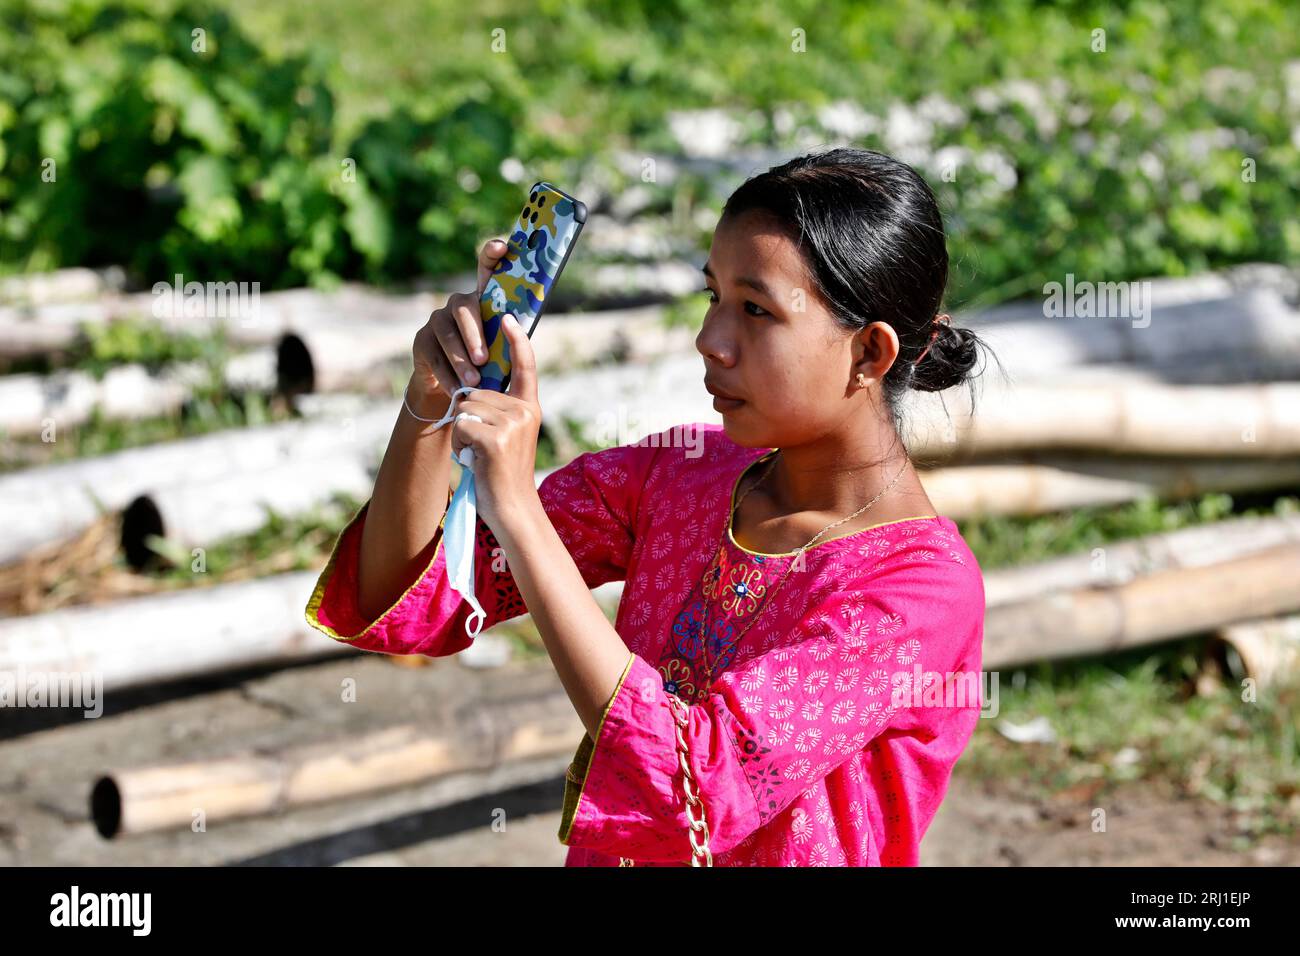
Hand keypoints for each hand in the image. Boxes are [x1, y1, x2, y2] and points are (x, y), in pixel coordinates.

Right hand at [411, 237, 509, 403]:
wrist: (453, 386)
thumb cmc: (488, 365)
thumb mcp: (503, 350)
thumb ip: (509, 337)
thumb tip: (518, 332)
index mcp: (483, 300)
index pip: (487, 270)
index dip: (493, 254)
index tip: (502, 246)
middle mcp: (458, 304)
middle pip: (465, 309)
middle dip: (474, 335)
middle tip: (484, 360)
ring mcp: (437, 320)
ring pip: (447, 335)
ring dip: (460, 360)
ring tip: (473, 381)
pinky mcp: (422, 340)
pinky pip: (434, 357)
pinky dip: (446, 375)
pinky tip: (456, 389)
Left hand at [446, 311, 542, 531]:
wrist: (512, 509)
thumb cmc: (503, 475)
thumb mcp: (508, 437)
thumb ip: (500, 411)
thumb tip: (471, 392)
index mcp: (530, 408)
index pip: (525, 366)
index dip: (516, 341)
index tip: (509, 317)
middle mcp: (525, 411)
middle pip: (475, 392)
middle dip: (467, 418)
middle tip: (480, 448)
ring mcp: (512, 423)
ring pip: (465, 407)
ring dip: (461, 432)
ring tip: (478, 455)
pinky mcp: (495, 437)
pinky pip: (461, 425)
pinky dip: (459, 444)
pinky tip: (474, 460)